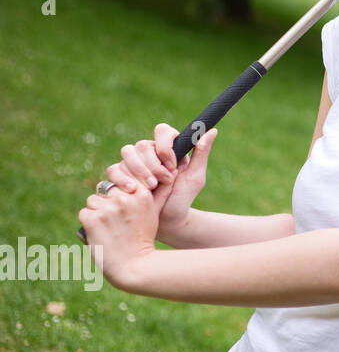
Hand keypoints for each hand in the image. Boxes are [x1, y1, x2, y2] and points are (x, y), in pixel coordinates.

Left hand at [78, 162, 164, 290]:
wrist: (134, 266)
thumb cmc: (144, 239)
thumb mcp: (155, 212)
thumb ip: (159, 192)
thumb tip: (169, 174)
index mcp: (141, 194)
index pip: (122, 180)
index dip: (120, 193)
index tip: (123, 207)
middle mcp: (125, 198)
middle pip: (105, 189)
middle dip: (107, 202)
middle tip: (114, 221)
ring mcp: (108, 209)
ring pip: (93, 200)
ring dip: (96, 212)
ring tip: (107, 227)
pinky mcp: (93, 220)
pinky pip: (84, 213)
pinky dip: (88, 223)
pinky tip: (99, 233)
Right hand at [107, 123, 218, 240]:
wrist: (167, 220)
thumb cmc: (183, 198)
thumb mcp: (195, 177)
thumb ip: (201, 153)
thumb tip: (211, 131)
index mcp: (168, 149)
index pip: (163, 131)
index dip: (165, 145)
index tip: (173, 164)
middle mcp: (149, 152)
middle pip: (143, 144)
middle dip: (154, 164)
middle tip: (164, 181)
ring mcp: (132, 163)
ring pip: (127, 152)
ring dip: (139, 170)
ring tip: (151, 188)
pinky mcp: (120, 176)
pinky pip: (114, 168)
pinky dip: (123, 178)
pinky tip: (133, 189)